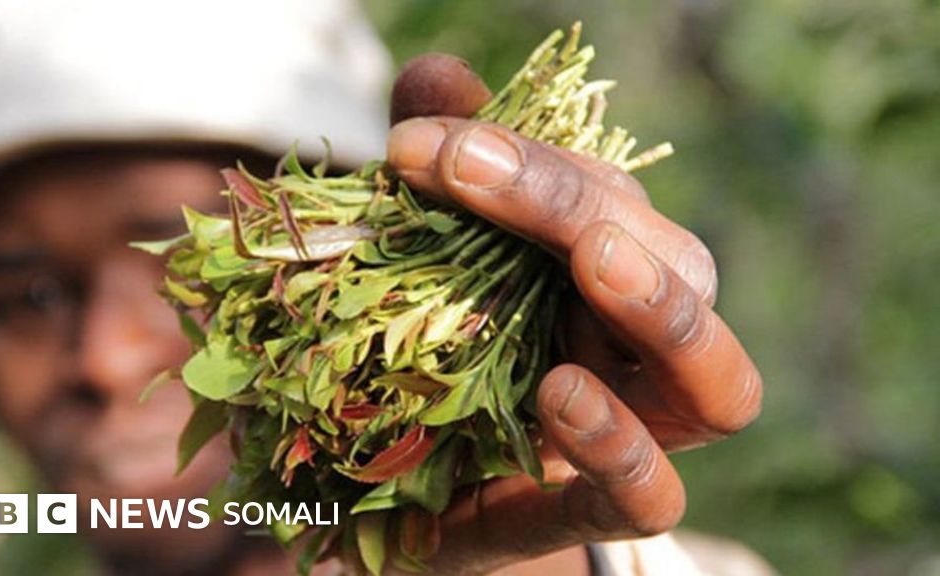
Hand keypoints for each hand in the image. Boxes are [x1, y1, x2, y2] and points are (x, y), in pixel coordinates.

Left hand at [382, 55, 762, 574]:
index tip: (419, 144)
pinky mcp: (589, 509)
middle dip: (586, 207)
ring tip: (595, 261)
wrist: (383, 487)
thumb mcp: (416, 262)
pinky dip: (621, 445)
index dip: (526, 160)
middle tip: (482, 170)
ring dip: (664, 312)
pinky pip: (653, 495)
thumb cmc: (419, 359)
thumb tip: (439, 76)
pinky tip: (561, 392)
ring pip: (720, 384)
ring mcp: (632, 433)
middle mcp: (640, 352)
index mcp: (608, 280)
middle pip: (680, 271)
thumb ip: (439, 174)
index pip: (609, 202)